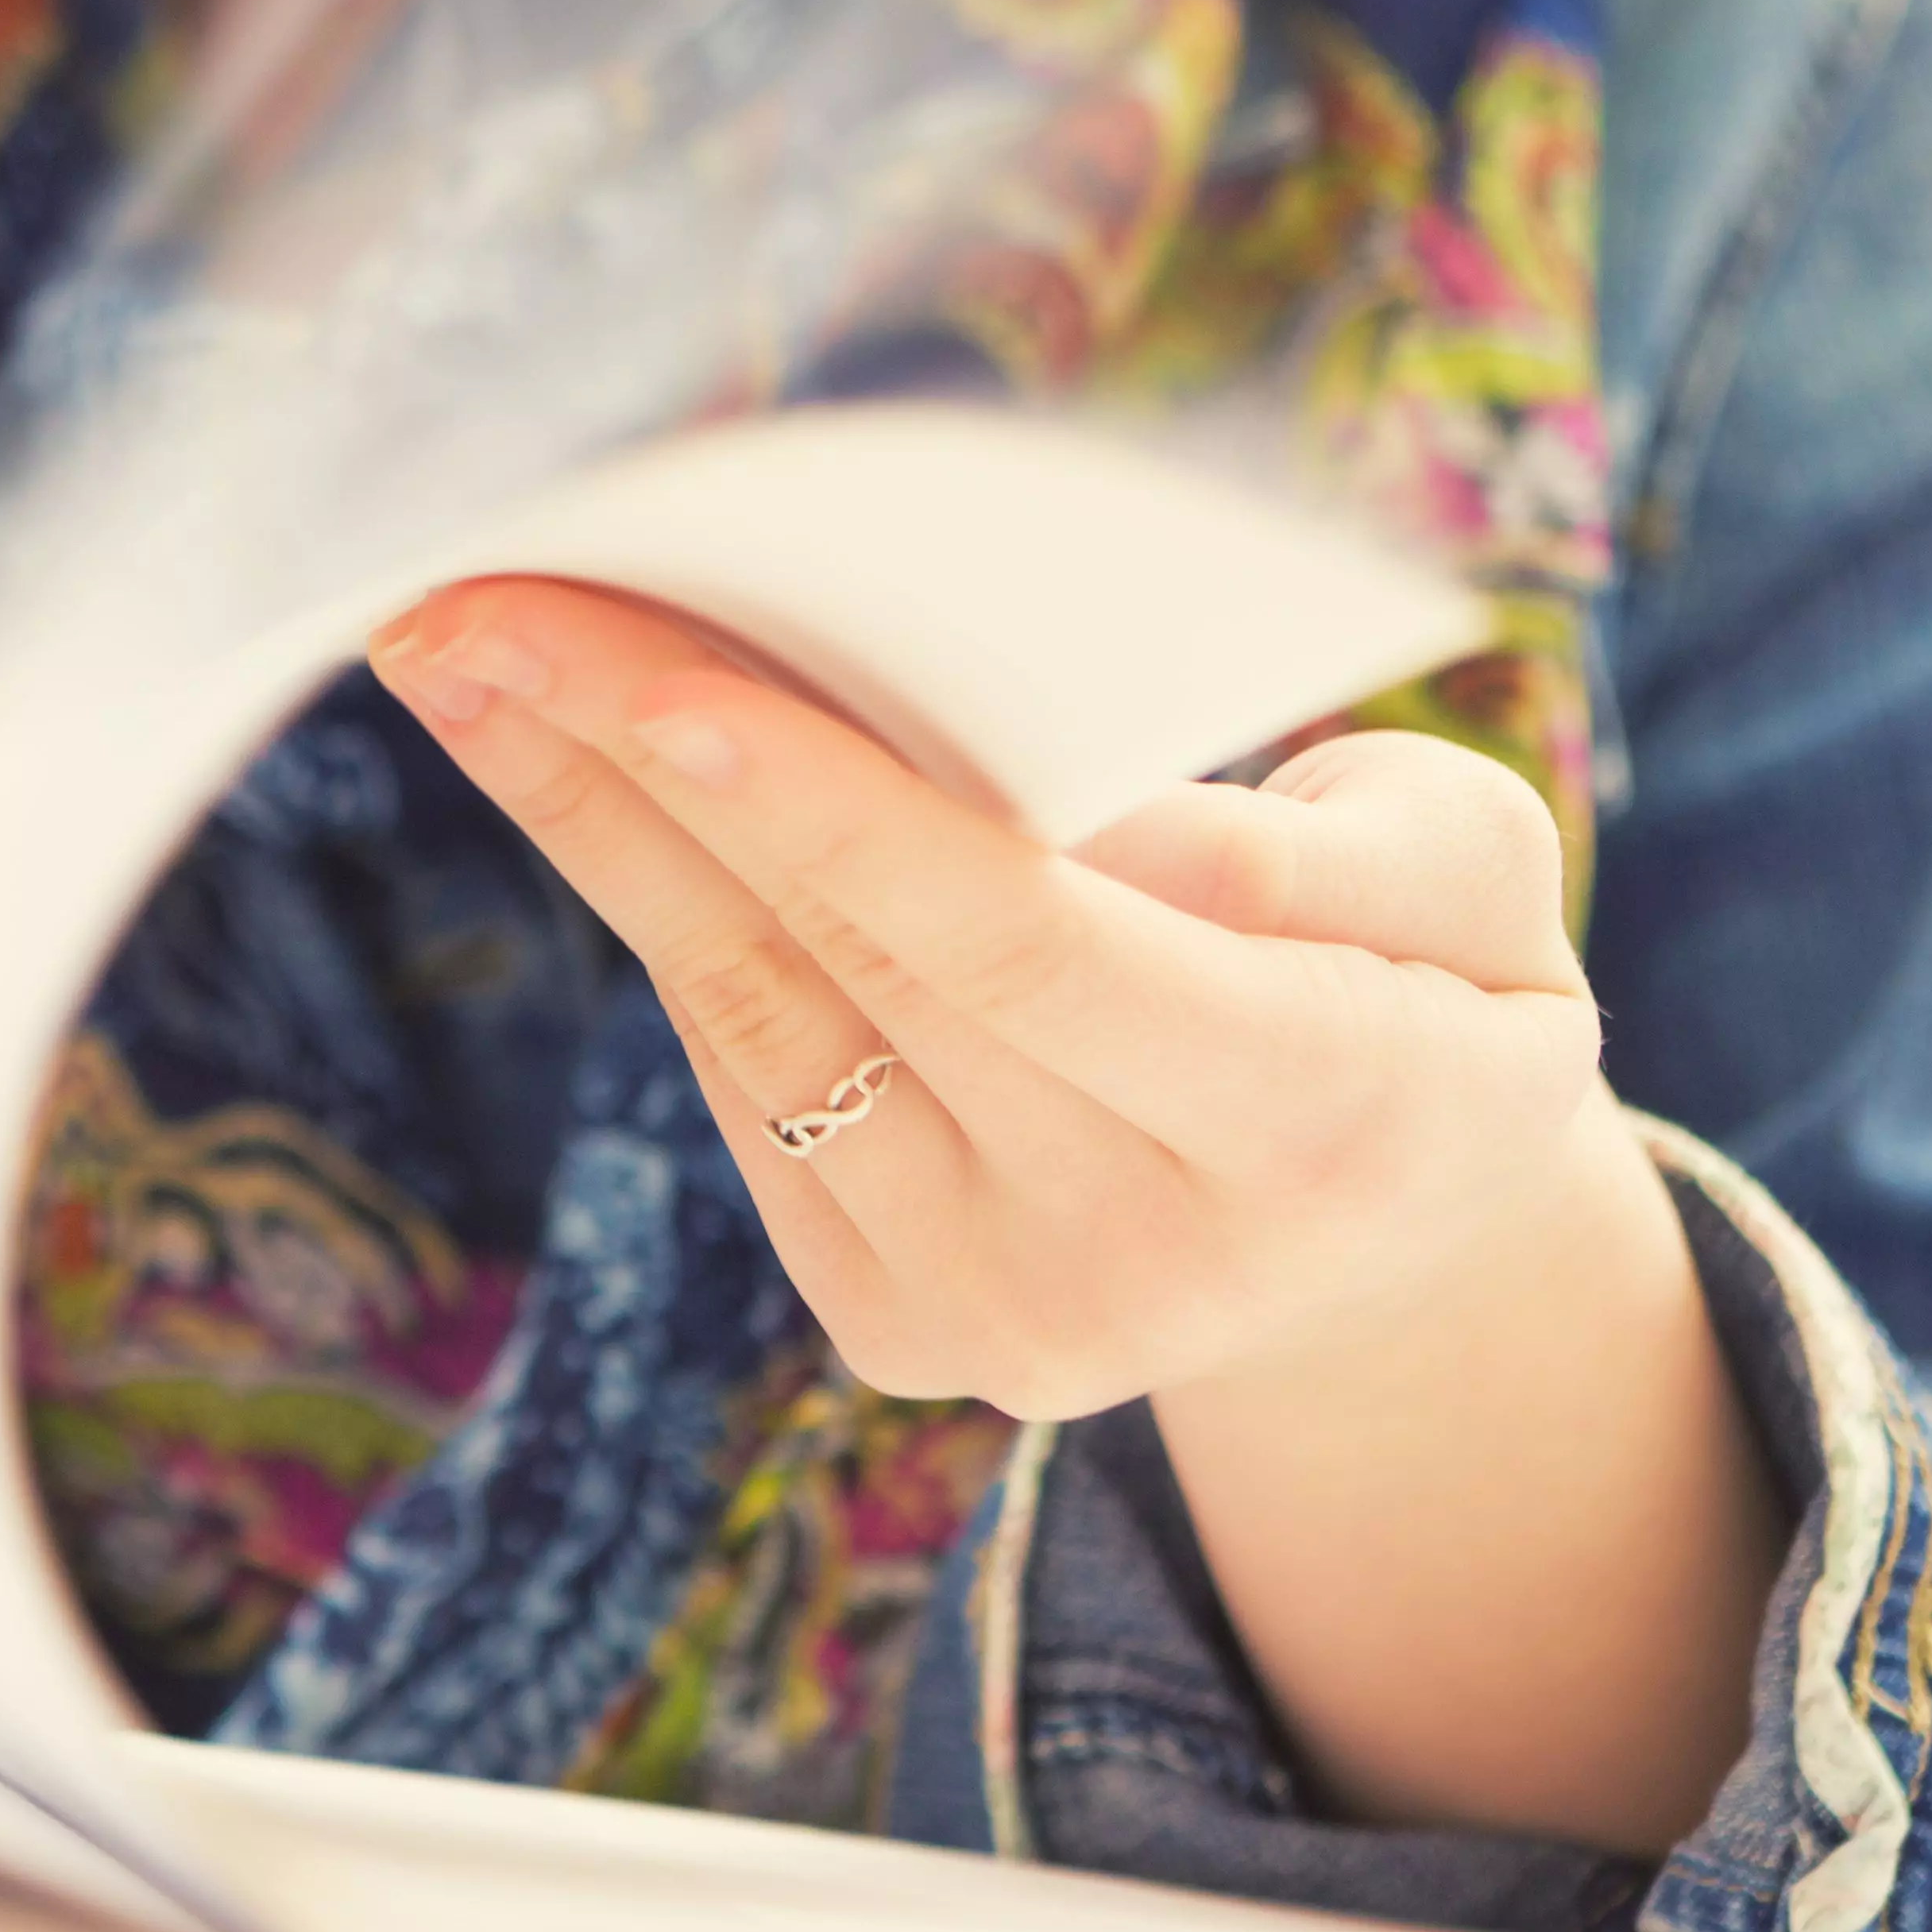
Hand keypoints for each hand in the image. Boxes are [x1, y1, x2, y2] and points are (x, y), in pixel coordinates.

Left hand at [362, 577, 1596, 1418]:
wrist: (1392, 1241)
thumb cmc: (1433, 978)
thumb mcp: (1471, 878)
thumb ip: (1319, 852)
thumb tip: (1085, 823)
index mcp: (1318, 1122)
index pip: (1028, 947)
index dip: (840, 817)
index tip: (660, 684)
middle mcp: (1145, 1259)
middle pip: (850, 970)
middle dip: (640, 768)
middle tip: (474, 599)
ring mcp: (1006, 1318)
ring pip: (757, 1026)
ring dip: (587, 828)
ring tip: (460, 657)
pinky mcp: (900, 1331)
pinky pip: (751, 1086)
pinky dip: (662, 917)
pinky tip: (564, 777)